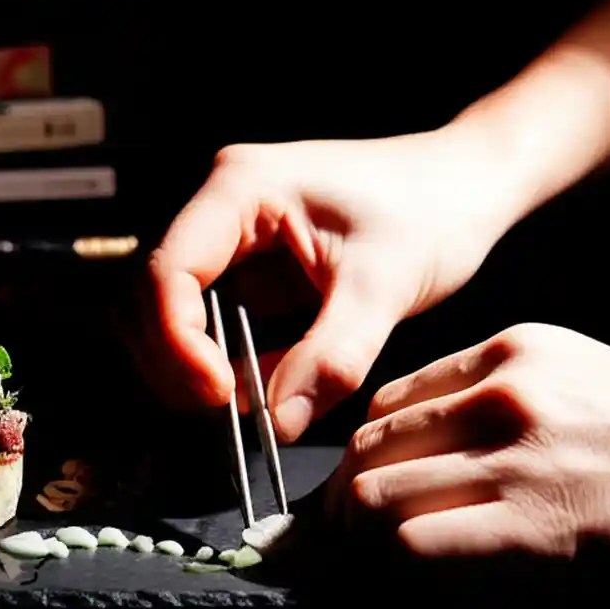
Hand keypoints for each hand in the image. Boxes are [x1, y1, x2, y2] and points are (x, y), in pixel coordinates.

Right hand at [126, 126, 523, 441]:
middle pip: (146, 293)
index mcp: (240, 187)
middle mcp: (216, 203)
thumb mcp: (386, 286)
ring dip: (181, 362)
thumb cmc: (432, 211)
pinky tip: (247, 386)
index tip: (220, 395)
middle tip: (222, 411)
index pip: (168, 271)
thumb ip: (333, 357)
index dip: (179, 341)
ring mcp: (222, 232)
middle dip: (172, 359)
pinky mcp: (237, 262)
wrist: (463, 183)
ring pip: (160, 308)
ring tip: (234, 403)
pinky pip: (195, 317)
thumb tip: (278, 425)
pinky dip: (208, 358)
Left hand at [328, 322, 609, 558]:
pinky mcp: (532, 526)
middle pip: (369, 447)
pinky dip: (395, 562)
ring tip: (366, 553)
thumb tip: (410, 435)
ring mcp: (516, 460)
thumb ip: (491, 392)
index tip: (360, 478)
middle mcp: (504, 396)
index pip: (387, 402)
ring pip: (374, 495)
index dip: (363, 450)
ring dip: (359, 533)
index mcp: (511, 352)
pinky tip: (405, 571)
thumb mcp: (574, 377)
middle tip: (344, 526)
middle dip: (345, 493)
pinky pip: (413, 543)